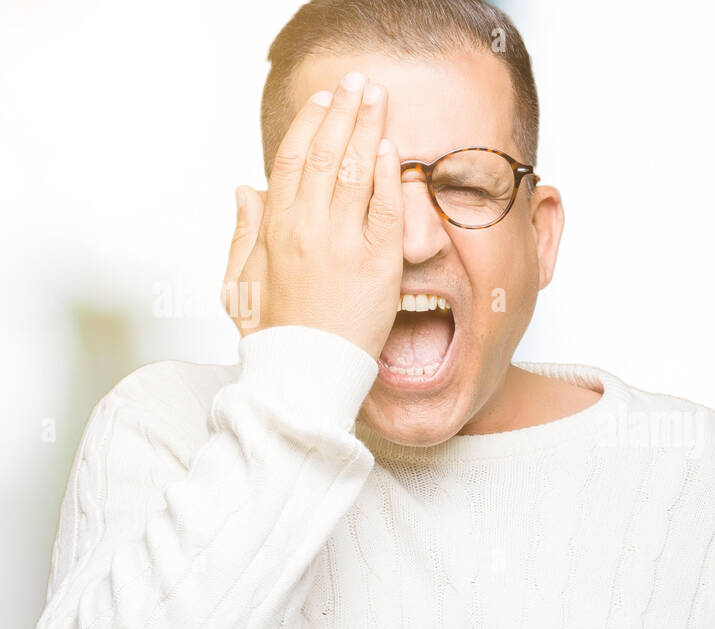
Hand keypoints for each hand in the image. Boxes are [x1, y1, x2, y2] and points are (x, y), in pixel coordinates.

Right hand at [221, 71, 401, 361]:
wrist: (305, 376)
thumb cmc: (274, 334)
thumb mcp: (239, 282)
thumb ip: (243, 232)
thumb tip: (245, 189)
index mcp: (275, 229)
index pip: (293, 160)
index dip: (310, 125)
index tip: (324, 101)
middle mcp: (309, 229)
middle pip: (327, 155)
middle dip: (344, 112)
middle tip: (359, 83)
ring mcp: (344, 246)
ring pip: (357, 173)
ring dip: (369, 128)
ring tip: (379, 99)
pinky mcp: (377, 266)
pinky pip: (387, 211)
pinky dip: (389, 177)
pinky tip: (391, 149)